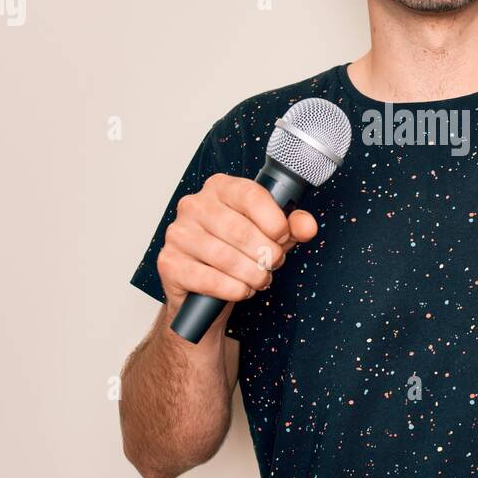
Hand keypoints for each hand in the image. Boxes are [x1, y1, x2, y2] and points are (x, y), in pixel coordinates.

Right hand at [157, 173, 317, 319]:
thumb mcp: (271, 234)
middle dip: (264, 253)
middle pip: (239, 229)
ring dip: (251, 274)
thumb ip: (293, 226)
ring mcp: (178, 233)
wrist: (205, 287)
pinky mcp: (169, 262)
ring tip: (260, 279)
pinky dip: (233, 289)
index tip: (283, 236)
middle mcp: (194, 205)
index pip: (250, 195)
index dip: (273, 220)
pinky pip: (208, 279)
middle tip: (273, 264)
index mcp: (220, 187)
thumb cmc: (239, 251)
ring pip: (224, 257)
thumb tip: (307, 226)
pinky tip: (241, 289)